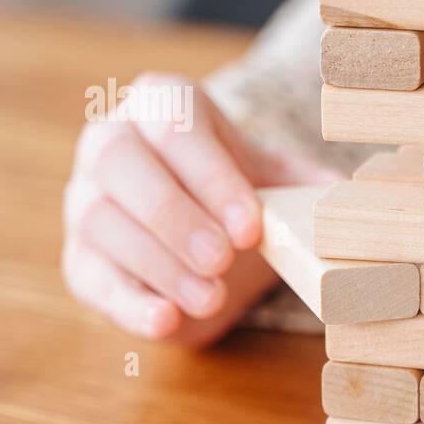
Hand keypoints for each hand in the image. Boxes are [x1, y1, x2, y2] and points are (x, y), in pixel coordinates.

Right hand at [62, 73, 342, 345]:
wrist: (213, 235)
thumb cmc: (243, 194)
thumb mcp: (279, 180)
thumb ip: (308, 184)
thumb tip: (345, 196)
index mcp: (162, 104)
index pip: (175, 126)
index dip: (211, 176)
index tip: (250, 226)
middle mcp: (110, 142)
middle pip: (121, 164)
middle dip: (174, 216)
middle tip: (222, 259)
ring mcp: (85, 198)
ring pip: (101, 221)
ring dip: (158, 264)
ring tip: (210, 297)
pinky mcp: (79, 257)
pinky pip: (90, 277)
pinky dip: (128, 303)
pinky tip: (165, 320)